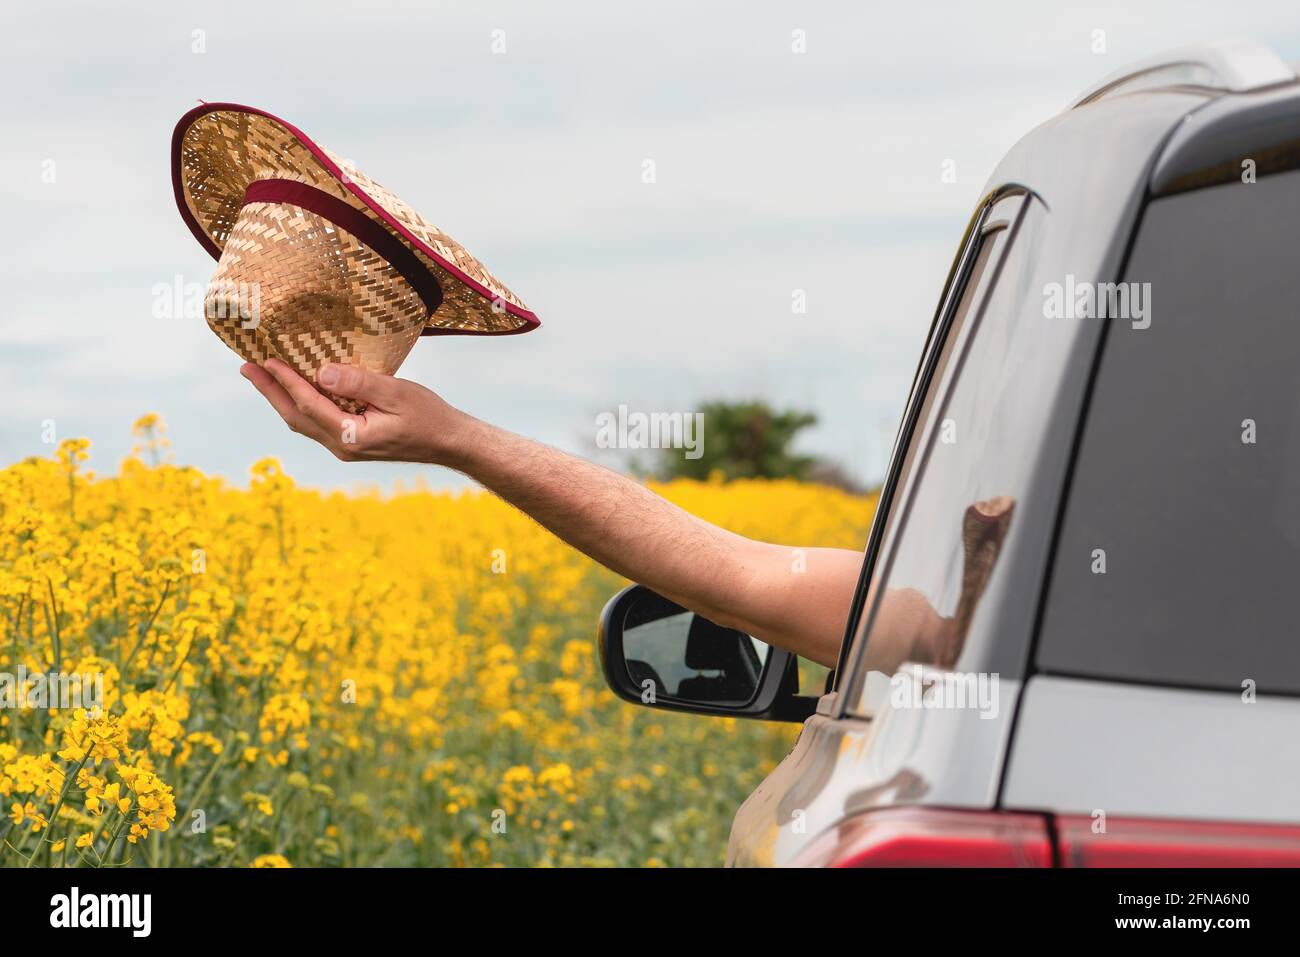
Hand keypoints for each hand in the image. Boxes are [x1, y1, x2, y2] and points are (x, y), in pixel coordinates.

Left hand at [241, 359, 472, 465]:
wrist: (448, 442)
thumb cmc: (428, 416)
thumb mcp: (396, 393)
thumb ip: (358, 383)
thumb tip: (321, 372)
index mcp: (351, 436)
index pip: (309, 404)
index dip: (285, 381)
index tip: (265, 359)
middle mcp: (342, 446)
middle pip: (295, 417)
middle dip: (270, 392)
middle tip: (246, 367)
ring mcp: (345, 447)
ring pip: (303, 422)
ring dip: (281, 399)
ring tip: (262, 376)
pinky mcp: (351, 442)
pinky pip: (317, 423)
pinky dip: (300, 405)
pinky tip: (296, 390)